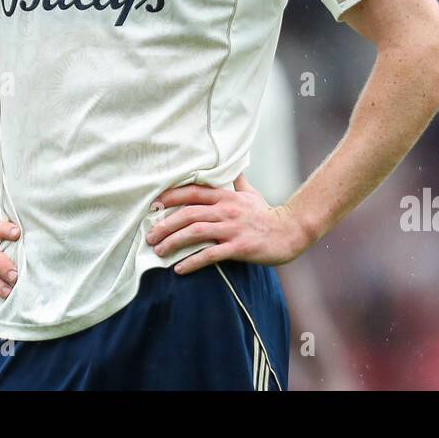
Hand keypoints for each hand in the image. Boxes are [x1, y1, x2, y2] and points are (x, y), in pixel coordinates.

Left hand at [145, 174, 310, 274]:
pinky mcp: (239, 246)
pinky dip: (193, 261)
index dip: (170, 197)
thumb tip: (233, 168)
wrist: (290, 232)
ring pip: (195, 232)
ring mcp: (232, 228)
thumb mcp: (251, 194)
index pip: (192, 192)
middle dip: (165, 225)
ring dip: (173, 242)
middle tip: (149, 236)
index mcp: (225, 196)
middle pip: (188, 213)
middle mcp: (226, 209)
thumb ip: (237, 181)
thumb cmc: (267, 214)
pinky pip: (211, 254)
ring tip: (159, 252)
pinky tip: (179, 269)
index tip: (153, 206)